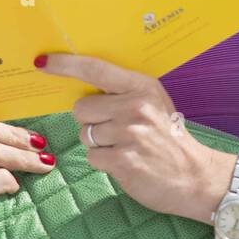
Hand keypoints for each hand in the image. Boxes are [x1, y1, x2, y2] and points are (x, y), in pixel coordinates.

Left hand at [36, 53, 233, 222]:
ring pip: (85, 134)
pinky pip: (92, 157)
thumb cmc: (169, 137)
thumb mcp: (152, 102)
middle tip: (115, 129)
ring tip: (124, 146)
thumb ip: (122, 92)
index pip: (95, 69)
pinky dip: (103, 161)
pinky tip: (124, 162)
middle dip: (90, 121)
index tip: (43, 62)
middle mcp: (134, 106)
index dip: (65, 65)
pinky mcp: (124, 161)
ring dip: (98, 143)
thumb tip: (82, 87)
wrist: (195, 176)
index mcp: (141, 86)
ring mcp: (129, 134)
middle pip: (81, 108)